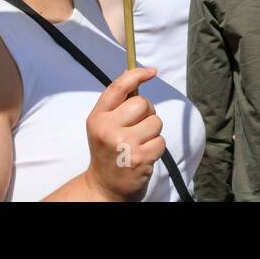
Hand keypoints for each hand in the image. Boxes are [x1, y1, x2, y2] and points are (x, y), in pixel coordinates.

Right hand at [83, 66, 165, 201]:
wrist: (104, 187)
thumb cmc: (107, 151)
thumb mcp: (102, 125)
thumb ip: (116, 102)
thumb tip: (131, 71)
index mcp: (98, 118)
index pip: (118, 87)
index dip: (137, 74)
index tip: (151, 72)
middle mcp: (108, 129)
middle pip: (142, 103)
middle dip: (147, 112)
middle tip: (138, 126)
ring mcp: (124, 144)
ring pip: (155, 122)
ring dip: (152, 132)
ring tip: (139, 143)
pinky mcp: (140, 158)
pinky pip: (161, 141)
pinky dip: (156, 147)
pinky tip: (144, 154)